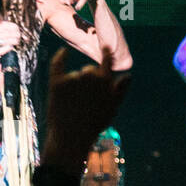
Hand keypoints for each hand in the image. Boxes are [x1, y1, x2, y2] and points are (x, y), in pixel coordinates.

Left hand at [41, 48, 129, 166]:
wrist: (71, 138)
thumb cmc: (93, 125)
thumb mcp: (111, 108)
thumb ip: (120, 90)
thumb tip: (128, 75)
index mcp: (105, 81)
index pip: (106, 61)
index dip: (106, 53)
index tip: (105, 47)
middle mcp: (89, 76)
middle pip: (89, 70)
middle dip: (88, 79)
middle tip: (85, 99)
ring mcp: (72, 79)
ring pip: (75, 75)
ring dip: (74, 84)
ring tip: (73, 105)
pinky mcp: (57, 82)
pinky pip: (58, 65)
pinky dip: (61, 57)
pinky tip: (64, 52)